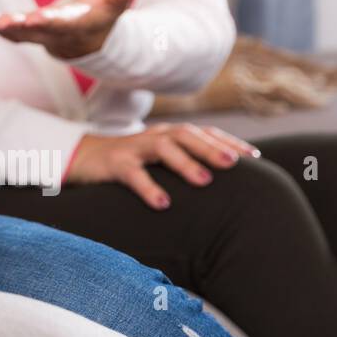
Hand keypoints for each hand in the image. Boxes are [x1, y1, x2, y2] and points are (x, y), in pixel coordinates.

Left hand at [0, 0, 144, 59]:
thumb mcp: (114, 5)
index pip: (63, 24)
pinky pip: (12, 33)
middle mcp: (56, 33)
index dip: (51, 21)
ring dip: (4, 28)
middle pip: (37, 31)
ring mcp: (41, 35)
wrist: (90, 41)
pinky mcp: (29, 31)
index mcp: (77, 25)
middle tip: (6, 22)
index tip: (39, 17)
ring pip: (20, 34)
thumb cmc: (103, 17)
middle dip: (22, 26)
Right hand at [64, 123, 260, 208]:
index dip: (228, 142)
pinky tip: (163, 204)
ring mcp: (134, 147)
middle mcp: (155, 136)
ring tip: (204, 181)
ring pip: (162, 147)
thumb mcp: (161, 158)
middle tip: (234, 164)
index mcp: (169, 135)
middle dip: (211, 148)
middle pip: (186, 134)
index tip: (253, 158)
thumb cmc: (132, 161)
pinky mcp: (114, 163)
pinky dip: (149, 188)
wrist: (84, 158)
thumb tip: (227, 182)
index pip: (203, 132)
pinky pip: (133, 174)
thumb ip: (188, 162)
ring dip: (185, 162)